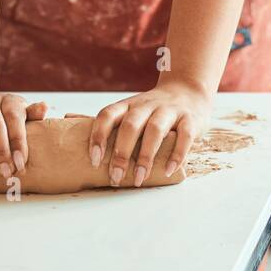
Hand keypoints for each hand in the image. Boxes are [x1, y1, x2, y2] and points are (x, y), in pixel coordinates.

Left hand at [88, 78, 209, 186]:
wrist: (189, 91)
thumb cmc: (154, 111)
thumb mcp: (133, 111)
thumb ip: (114, 125)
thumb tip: (80, 138)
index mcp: (129, 105)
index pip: (107, 115)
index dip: (98, 136)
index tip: (95, 160)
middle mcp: (147, 105)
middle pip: (130, 126)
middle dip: (121, 154)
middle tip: (116, 178)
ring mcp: (169, 110)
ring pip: (155, 130)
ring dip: (145, 157)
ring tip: (139, 179)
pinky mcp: (190, 119)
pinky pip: (184, 137)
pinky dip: (176, 155)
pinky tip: (167, 171)